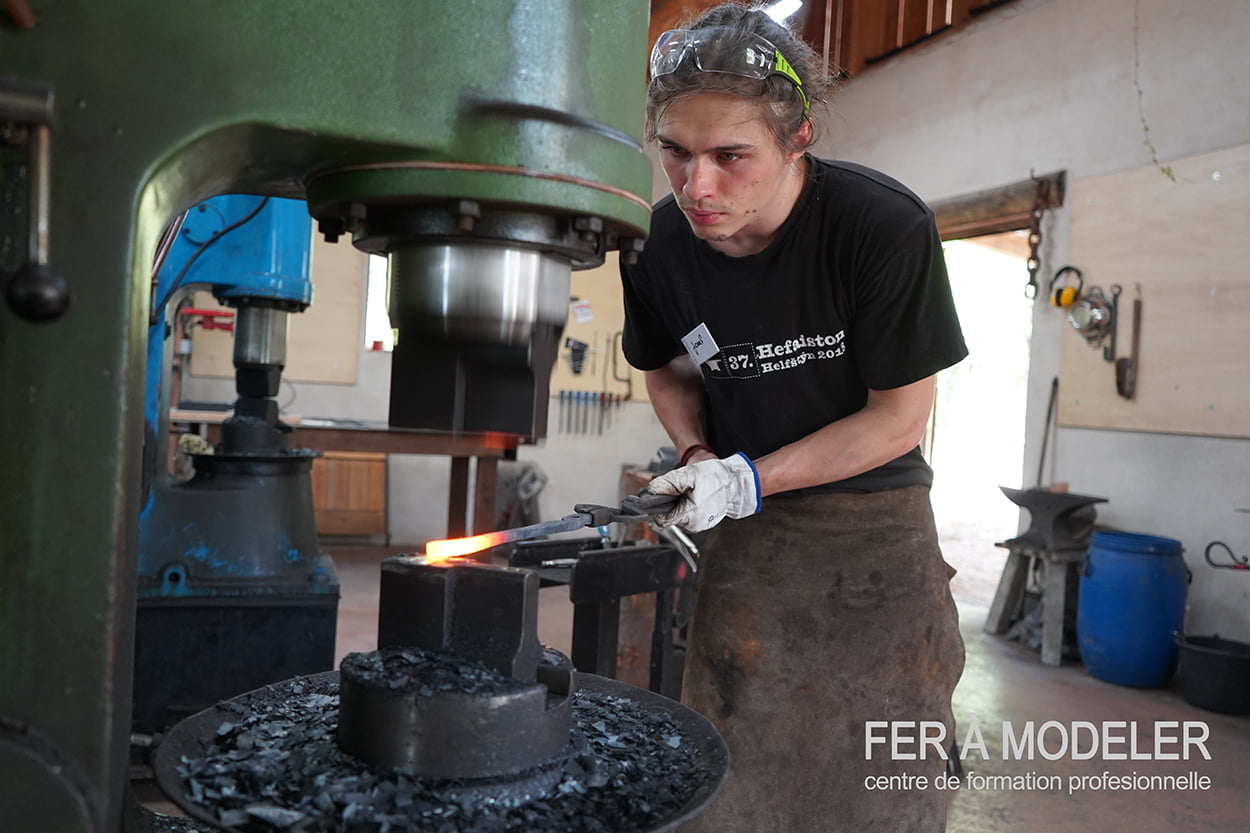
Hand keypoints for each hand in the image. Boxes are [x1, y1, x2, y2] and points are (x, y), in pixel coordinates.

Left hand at [646, 452, 760, 532]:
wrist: (735, 483)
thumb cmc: (715, 479)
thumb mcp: (687, 475)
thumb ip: (667, 484)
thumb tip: (652, 490)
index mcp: (688, 516)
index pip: (661, 520)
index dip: (659, 506)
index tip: (664, 495)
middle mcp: (693, 526)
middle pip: (670, 516)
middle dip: (672, 502)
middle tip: (684, 489)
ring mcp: (699, 526)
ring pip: (679, 516)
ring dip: (681, 504)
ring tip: (694, 492)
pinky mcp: (703, 523)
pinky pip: (689, 515)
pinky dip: (690, 506)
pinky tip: (699, 496)